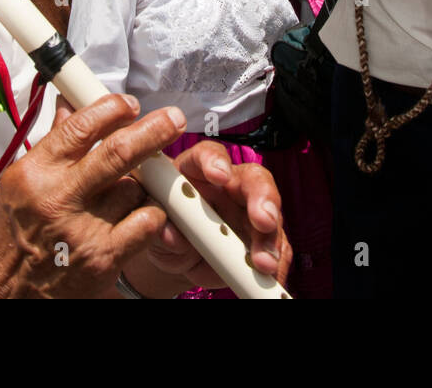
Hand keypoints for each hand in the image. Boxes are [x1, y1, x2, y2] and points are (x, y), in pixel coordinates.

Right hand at [0, 93, 181, 298]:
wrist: (1, 293)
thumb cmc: (9, 236)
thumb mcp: (19, 183)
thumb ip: (53, 144)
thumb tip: (72, 104)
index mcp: (34, 172)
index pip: (81, 126)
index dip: (111, 109)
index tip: (127, 104)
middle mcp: (58, 198)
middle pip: (119, 152)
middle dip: (154, 129)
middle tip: (173, 119)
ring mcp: (82, 230)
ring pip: (136, 188)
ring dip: (143, 183)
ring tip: (129, 189)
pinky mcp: (102, 259)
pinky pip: (146, 222)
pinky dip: (150, 213)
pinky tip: (139, 214)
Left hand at [132, 140, 291, 292]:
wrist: (175, 255)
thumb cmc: (163, 226)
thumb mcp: (153, 225)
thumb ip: (160, 225)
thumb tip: (169, 233)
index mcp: (196, 170)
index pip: (208, 154)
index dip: (214, 161)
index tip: (219, 175)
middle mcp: (229, 185)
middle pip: (253, 179)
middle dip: (262, 198)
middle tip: (263, 221)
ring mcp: (248, 210)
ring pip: (270, 215)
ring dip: (270, 239)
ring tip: (264, 264)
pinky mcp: (260, 237)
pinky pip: (277, 247)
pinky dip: (278, 263)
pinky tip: (273, 277)